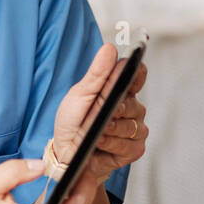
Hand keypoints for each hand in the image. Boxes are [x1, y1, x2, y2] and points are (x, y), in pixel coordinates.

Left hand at [53, 42, 147, 182]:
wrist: (66, 154)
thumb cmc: (72, 123)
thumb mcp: (79, 95)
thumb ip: (97, 74)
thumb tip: (109, 48)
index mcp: (120, 90)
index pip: (137, 75)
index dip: (137, 72)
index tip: (135, 67)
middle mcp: (131, 109)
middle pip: (132, 104)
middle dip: (114, 109)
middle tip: (103, 112)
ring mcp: (135, 129)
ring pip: (131, 126)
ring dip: (110, 130)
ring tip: (95, 132)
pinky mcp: (134, 149)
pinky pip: (128, 145)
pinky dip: (111, 145)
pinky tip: (99, 145)